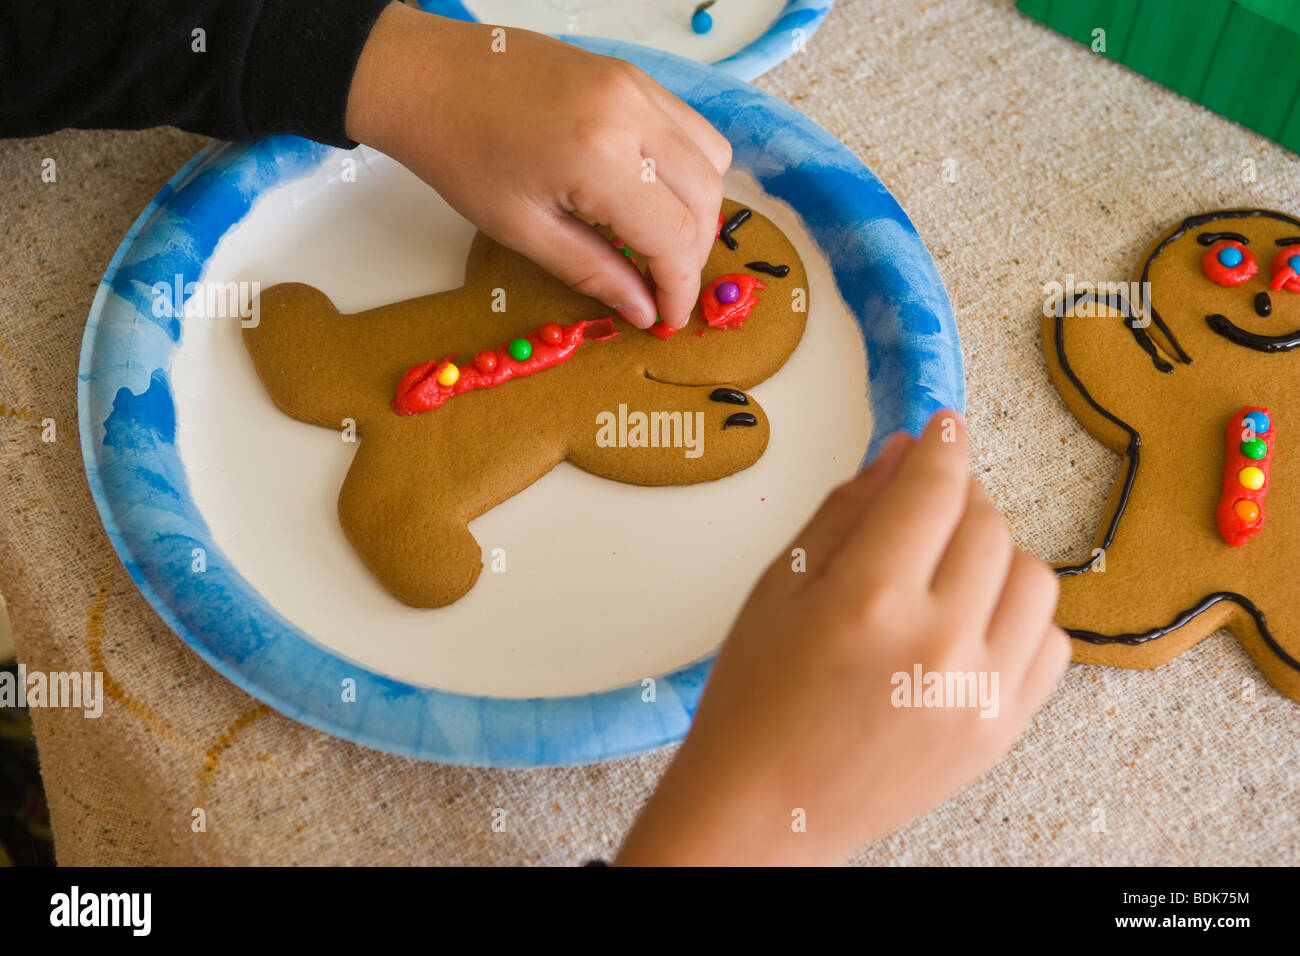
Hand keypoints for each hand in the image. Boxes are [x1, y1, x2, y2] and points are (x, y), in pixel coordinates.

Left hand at [344, 2, 730, 329]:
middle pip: (706, 196)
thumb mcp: (521, 229)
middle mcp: (633, 113)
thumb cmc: (461, 154)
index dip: (679, 287)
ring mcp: (638, 85)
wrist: (428, 77)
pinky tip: (646, 194)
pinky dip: (685, 168)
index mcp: (599, 157)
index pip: (676, 236)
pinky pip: (689, 126)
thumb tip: (642, 310)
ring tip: (656, 239)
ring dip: (697, 208)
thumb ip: (592, 272)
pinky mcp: (633, 74)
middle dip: (692, 253)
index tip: (669, 318)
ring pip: (712, 158)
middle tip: (660, 285)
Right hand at [616, 412, 1069, 864]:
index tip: (945, 425)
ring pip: (1033, 577)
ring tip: (948, 567)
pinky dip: (1019, 615)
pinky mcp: (1003, 730)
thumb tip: (904, 454)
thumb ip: (846, 510)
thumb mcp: (779, 587)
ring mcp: (980, 693)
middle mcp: (937, 643)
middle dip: (961, 496)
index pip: (934, 488)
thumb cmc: (757, 700)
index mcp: (869, 600)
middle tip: (928, 502)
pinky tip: (972, 619)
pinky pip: (1050, 642)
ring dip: (996, 554)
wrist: (768, 807)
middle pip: (988, 524)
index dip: (942, 443)